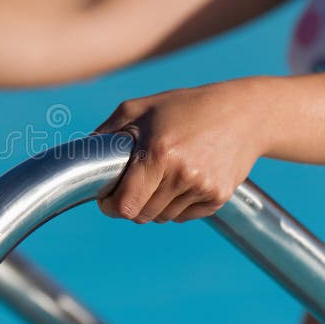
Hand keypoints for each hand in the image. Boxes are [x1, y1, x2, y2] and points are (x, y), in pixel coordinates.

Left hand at [94, 78, 269, 223]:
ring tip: (160, 176)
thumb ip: (107, 132)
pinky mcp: (219, 197)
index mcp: (159, 153)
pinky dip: (177, 204)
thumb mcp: (140, 108)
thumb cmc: (185, 106)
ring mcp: (203, 188)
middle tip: (131, 185)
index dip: (110, 206)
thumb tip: (80, 154)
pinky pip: (184, 216)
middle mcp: (182, 174)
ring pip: (162, 217)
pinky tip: (182, 179)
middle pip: (141, 215)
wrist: (244, 113)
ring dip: (153, 204)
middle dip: (130, 204)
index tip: (106, 198)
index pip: (125, 205)